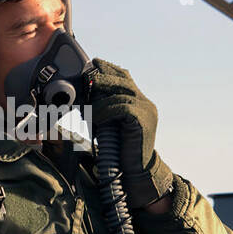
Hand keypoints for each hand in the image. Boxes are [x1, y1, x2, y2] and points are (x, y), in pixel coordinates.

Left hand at [88, 58, 174, 208]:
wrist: (135, 170)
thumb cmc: (120, 148)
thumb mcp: (110, 123)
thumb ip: (104, 107)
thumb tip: (85, 94)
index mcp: (140, 101)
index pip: (125, 76)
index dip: (109, 68)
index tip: (94, 63)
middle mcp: (145, 103)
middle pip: (123, 80)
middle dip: (103, 77)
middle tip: (87, 78)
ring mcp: (146, 110)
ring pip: (120, 94)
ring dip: (99, 100)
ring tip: (86, 109)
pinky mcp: (143, 120)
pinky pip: (121, 107)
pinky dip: (105, 111)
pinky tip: (95, 117)